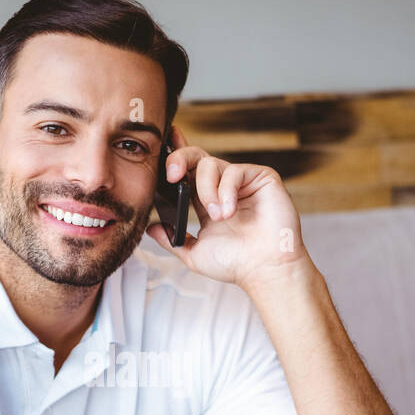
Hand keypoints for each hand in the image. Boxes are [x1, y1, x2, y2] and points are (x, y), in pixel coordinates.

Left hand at [146, 124, 309, 290]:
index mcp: (207, 200)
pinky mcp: (261, 177)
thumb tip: (151, 228)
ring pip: (212, 164)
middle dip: (180, 159)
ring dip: (207, 190)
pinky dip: (227, 191)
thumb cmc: (235, 263)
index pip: (188, 171)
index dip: (175, 155)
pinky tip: (229, 211)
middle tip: (173, 176)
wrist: (264, 269)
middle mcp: (223, 187)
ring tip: (217, 216)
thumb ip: (172, 240)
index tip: (162, 145)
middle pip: (197, 157)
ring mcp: (242, 181)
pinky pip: (235, 171)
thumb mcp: (194, 253)